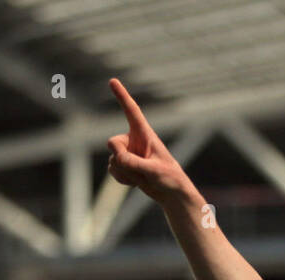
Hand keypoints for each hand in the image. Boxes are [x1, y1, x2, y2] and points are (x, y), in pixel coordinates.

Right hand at [106, 78, 189, 202]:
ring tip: (143, 178)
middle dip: (121, 159)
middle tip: (139, 169)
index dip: (122, 96)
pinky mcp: (125, 165)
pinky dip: (122, 179)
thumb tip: (116, 159)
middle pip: (112, 143)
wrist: (172, 194)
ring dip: (125, 172)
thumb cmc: (170, 178)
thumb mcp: (154, 171)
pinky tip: (136, 183)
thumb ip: (134, 164)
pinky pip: (113, 170)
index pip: (132, 112)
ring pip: (112, 160)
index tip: (113, 80)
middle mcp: (134, 140)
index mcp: (145, 134)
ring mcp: (128, 153)